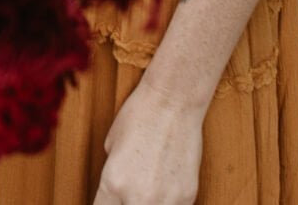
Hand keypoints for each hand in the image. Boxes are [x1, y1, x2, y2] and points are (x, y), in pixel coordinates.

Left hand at [94, 83, 204, 204]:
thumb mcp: (111, 147)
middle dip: (125, 204)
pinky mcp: (187, 197)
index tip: (110, 200)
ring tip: (148, 189)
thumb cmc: (139, 116)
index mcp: (113, 183)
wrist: (172, 104)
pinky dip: (167, 202)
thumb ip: (113, 177)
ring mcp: (166, 201)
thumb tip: (118, 194)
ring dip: (148, 204)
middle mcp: (138, 198)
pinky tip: (164, 189)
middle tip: (129, 191)